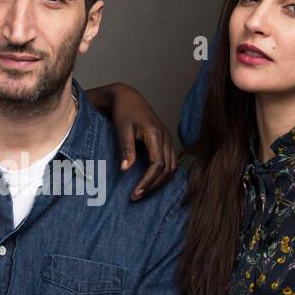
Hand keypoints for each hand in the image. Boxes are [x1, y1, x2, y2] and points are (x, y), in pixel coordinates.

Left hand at [94, 83, 178, 199]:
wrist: (128, 97)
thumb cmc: (123, 111)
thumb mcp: (121, 129)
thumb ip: (126, 149)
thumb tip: (126, 169)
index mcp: (156, 134)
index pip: (158, 164)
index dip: (148, 181)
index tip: (135, 193)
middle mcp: (166, 137)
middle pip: (168, 169)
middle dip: (153, 186)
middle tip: (136, 196)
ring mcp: (168, 139)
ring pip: (172, 168)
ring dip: (160, 183)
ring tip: (143, 192)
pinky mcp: (166, 142)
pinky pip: (171, 162)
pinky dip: (164, 175)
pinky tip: (151, 182)